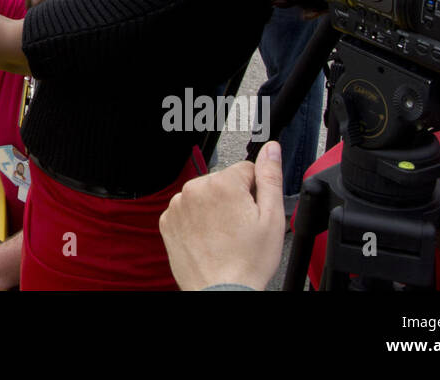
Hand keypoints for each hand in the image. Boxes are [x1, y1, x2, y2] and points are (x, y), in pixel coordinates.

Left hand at [158, 140, 284, 290]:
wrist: (221, 290)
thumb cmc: (247, 261)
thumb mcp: (272, 217)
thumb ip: (270, 177)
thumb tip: (271, 149)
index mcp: (222, 183)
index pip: (246, 170)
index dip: (255, 192)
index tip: (254, 212)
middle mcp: (195, 188)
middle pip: (223, 182)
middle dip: (234, 199)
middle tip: (241, 227)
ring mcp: (178, 205)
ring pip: (205, 196)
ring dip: (214, 209)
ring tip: (225, 236)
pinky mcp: (167, 221)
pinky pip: (187, 211)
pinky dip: (197, 221)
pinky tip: (209, 239)